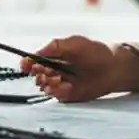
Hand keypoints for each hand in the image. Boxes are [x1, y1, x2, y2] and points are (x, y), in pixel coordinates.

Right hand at [19, 36, 138, 102]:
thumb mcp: (74, 43)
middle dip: (37, 73)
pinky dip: (57, 91)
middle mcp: (55, 69)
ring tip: (57, 79)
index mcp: (54, 55)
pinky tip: (65, 85)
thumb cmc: (95, 52)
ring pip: (44, 86)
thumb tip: (37, 53)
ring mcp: (61, 82)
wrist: (113, 68)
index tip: (25, 65)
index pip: (34, 60)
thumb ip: (55, 46)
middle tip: (44, 72)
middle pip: (36, 74)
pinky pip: (55, 95)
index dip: (27, 63)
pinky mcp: (68, 94)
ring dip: (47, 82)